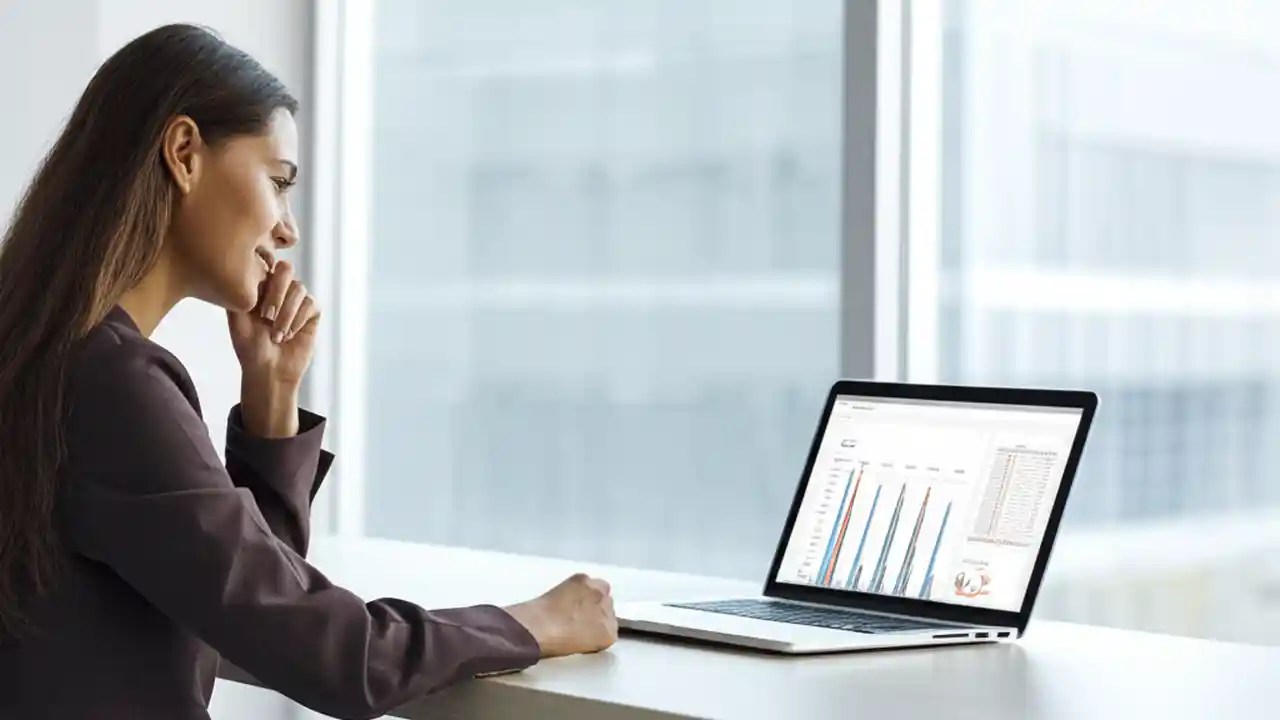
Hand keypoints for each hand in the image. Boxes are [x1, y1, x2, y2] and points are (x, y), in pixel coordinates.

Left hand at [228, 260, 320, 388]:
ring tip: (277, 335)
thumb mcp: (236, 319)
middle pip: (286, 269)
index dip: (262, 279)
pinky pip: (310, 304)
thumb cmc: (250, 348)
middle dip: (277, 292)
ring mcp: (296, 300)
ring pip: (298, 288)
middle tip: (266, 316)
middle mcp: (279, 290)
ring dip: (286, 313)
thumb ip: (239, 294)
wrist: (270, 371)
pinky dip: (298, 319)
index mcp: (259, 287)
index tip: (255, 305)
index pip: (264, 265)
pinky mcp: (312, 312)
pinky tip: (290, 334)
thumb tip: (244, 272)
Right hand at [503, 574, 617, 657]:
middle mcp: (598, 591)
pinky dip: (601, 640)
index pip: (596, 587)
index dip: (588, 600)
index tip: (580, 609)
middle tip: (582, 622)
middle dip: (596, 609)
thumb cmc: (535, 614)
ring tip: (582, 634)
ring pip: (609, 617)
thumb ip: (571, 595)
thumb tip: (573, 607)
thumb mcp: (555, 593)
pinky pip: (610, 636)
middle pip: (605, 600)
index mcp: (583, 580)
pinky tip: (585, 643)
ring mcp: (606, 611)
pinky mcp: (608, 632)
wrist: (539, 629)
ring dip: (600, 623)